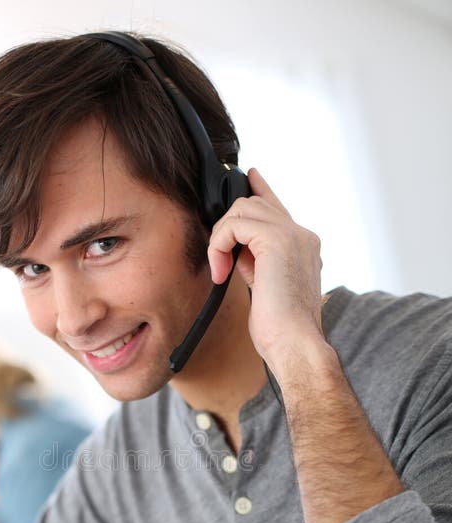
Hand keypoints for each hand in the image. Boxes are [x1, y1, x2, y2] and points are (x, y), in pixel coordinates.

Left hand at [207, 168, 324, 371]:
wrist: (295, 344)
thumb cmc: (280, 329)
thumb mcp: (266, 286)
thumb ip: (257, 261)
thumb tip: (235, 248)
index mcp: (304, 245)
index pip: (277, 206)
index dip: (259, 189)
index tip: (248, 176)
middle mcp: (302, 235)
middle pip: (254, 203)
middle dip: (227, 227)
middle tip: (221, 263)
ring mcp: (292, 235)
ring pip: (242, 208)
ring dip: (221, 239)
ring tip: (222, 270)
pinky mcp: (276, 240)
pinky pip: (234, 224)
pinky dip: (219, 246)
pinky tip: (222, 273)